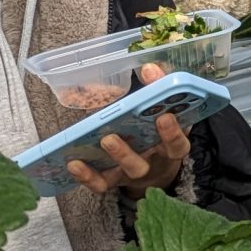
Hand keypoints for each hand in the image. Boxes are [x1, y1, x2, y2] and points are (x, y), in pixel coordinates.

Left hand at [67, 61, 191, 196]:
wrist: (156, 164)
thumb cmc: (158, 129)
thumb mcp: (163, 109)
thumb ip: (158, 89)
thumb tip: (148, 67)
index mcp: (171, 146)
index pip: (177, 144)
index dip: (172, 132)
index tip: (164, 115)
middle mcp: (152, 162)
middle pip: (143, 163)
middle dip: (128, 150)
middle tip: (113, 135)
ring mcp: (132, 173)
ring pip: (125, 171)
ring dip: (113, 156)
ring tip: (103, 140)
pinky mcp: (114, 180)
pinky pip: (101, 183)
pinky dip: (87, 176)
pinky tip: (73, 163)